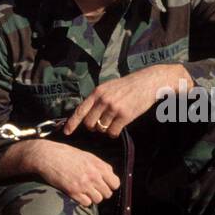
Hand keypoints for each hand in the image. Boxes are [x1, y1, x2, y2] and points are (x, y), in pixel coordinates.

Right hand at [1, 140, 118, 206]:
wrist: (47, 156)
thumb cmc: (66, 154)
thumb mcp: (86, 155)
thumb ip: (99, 165)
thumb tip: (110, 173)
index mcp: (98, 166)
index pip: (115, 183)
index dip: (111, 185)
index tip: (104, 185)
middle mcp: (93, 176)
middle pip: (107, 193)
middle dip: (101, 193)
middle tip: (93, 189)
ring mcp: (84, 184)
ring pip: (98, 199)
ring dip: (93, 197)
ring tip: (85, 192)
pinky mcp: (73, 191)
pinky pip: (86, 203)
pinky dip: (83, 201)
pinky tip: (78, 194)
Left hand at [64, 64, 187, 137]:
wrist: (148, 82)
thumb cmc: (128, 85)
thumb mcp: (109, 87)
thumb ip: (98, 98)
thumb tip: (87, 114)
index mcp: (98, 92)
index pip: (80, 110)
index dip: (72, 123)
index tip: (66, 132)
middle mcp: (103, 100)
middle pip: (89, 123)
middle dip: (93, 127)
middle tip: (101, 124)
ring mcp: (114, 108)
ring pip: (101, 129)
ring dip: (105, 129)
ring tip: (114, 121)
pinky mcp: (125, 115)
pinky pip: (112, 132)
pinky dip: (114, 133)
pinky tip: (119, 127)